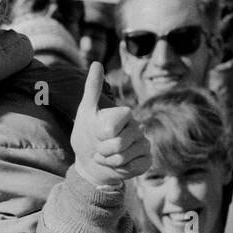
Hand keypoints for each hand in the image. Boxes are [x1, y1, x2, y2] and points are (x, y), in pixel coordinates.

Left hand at [70, 62, 150, 187]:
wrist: (89, 163)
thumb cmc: (86, 135)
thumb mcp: (85, 111)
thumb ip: (92, 88)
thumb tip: (96, 62)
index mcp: (125, 114)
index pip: (113, 126)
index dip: (100, 133)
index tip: (96, 133)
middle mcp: (138, 127)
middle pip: (119, 143)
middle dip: (102, 150)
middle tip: (100, 148)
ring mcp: (144, 145)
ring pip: (124, 157)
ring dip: (108, 160)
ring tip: (106, 156)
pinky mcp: (147, 161)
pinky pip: (133, 167)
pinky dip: (119, 170)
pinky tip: (117, 166)